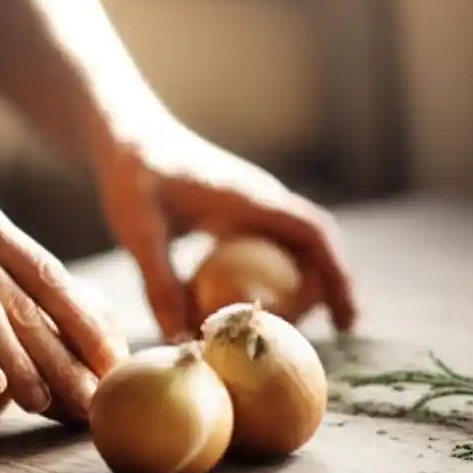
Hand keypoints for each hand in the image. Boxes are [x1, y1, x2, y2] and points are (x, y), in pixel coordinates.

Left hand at [93, 120, 357, 341]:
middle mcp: (261, 201)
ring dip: (302, 287)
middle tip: (326, 335)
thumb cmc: (131, 174)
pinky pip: (268, 251)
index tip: (346, 318)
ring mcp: (252, 208)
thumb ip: (159, 282)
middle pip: (314, 248)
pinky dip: (273, 280)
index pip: (314, 234)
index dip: (336, 275)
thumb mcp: (139, 230)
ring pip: (295, 250)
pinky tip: (250, 311)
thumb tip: (179, 337)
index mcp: (250, 199)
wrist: (126, 134)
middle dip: (327, 290)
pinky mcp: (236, 216)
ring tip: (290, 330)